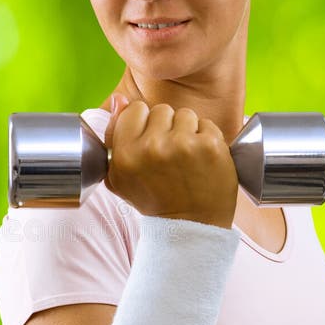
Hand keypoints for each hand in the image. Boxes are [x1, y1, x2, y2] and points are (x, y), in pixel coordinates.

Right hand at [104, 96, 237, 228]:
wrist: (189, 226)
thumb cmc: (153, 200)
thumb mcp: (120, 176)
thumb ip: (113, 136)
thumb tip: (120, 98)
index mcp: (127, 154)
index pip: (135, 109)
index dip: (143, 124)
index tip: (150, 143)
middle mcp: (153, 147)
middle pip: (161, 110)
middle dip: (166, 128)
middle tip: (170, 155)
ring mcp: (184, 145)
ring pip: (185, 115)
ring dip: (187, 132)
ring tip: (186, 157)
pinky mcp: (211, 146)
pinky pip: (207, 124)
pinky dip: (207, 139)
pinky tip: (201, 160)